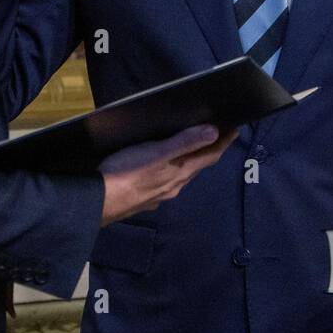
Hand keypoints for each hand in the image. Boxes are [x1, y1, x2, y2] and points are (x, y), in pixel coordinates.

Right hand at [98, 124, 238, 225]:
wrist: (96, 203)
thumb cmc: (127, 173)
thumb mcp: (157, 153)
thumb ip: (185, 143)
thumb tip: (215, 132)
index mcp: (180, 173)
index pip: (209, 156)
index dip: (223, 142)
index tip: (235, 129)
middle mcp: (174, 186)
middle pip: (197, 167)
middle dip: (209, 151)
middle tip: (217, 136)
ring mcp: (158, 195)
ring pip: (181, 177)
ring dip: (190, 163)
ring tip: (192, 150)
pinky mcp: (142, 200)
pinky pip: (164, 184)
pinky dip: (171, 173)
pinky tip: (162, 171)